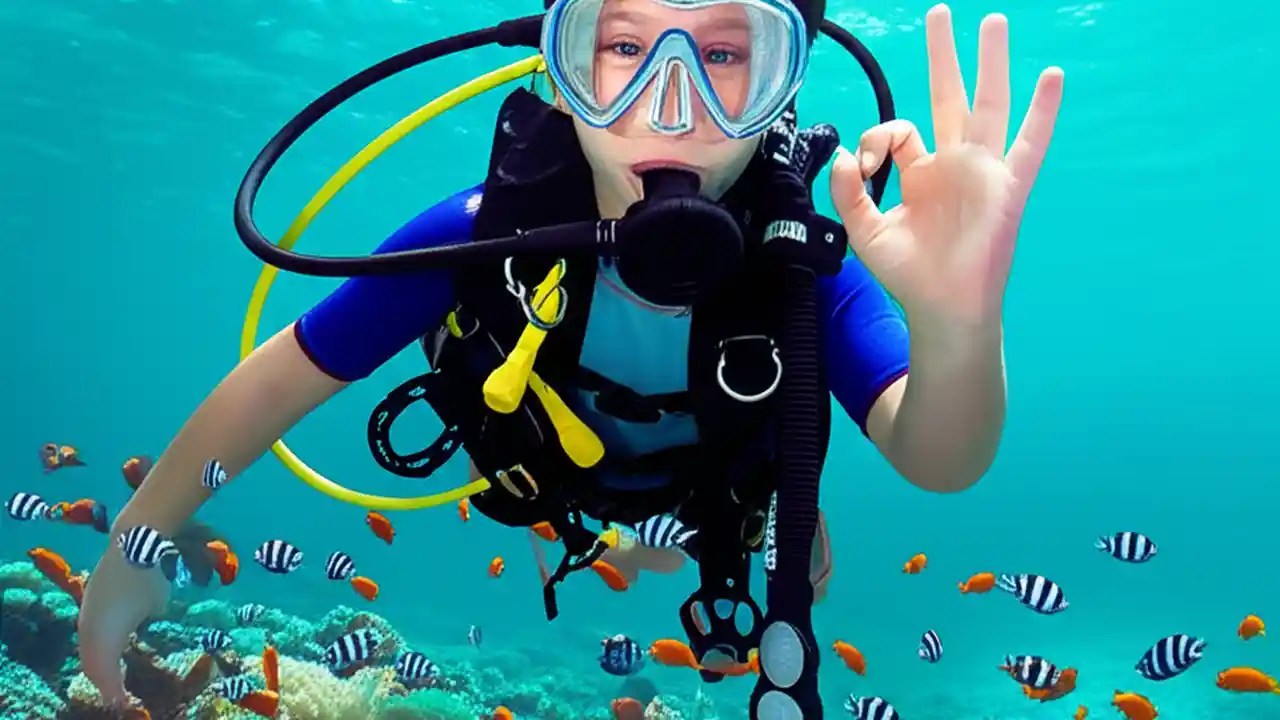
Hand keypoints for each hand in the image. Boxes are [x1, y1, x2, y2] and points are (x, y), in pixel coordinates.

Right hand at [77, 540, 169, 705]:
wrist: (132, 539)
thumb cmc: (150, 573)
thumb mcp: (156, 605)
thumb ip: (148, 622)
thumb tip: (144, 626)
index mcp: (105, 632)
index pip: (105, 672)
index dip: (115, 690)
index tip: (127, 702)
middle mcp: (89, 625)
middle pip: (92, 663)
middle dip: (105, 681)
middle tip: (120, 695)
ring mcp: (87, 611)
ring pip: (88, 648)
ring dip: (100, 664)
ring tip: (115, 677)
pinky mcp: (89, 600)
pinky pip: (89, 632)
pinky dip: (98, 646)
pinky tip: (110, 648)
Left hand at [830, 4, 1063, 326]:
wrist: (943, 307)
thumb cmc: (909, 273)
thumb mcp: (865, 230)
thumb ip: (849, 192)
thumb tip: (846, 154)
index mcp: (920, 171)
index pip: (898, 131)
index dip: (876, 138)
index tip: (864, 162)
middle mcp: (952, 163)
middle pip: (949, 96)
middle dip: (944, 56)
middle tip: (941, 14)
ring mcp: (983, 171)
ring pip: (988, 105)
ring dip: (991, 64)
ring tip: (993, 22)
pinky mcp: (1007, 187)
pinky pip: (1030, 143)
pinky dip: (1043, 112)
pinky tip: (1052, 77)